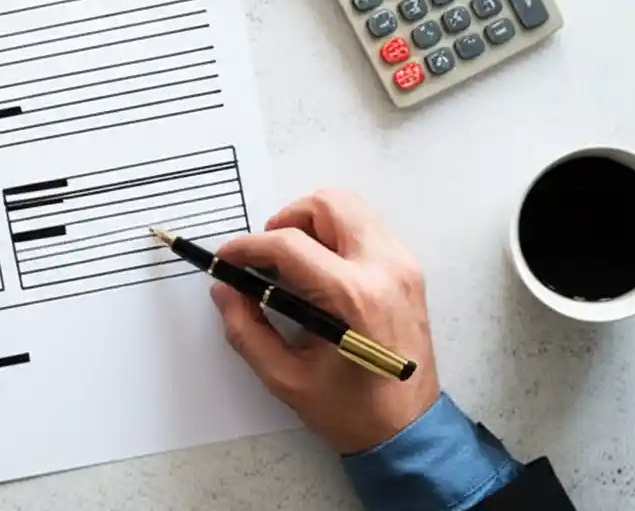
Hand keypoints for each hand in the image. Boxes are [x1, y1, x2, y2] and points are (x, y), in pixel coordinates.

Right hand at [212, 189, 440, 453]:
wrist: (409, 430)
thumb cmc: (351, 410)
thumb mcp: (285, 377)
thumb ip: (246, 329)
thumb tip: (225, 289)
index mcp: (354, 298)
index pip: (289, 244)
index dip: (248, 247)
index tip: (228, 258)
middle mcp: (384, 269)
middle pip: (328, 204)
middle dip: (286, 220)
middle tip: (267, 254)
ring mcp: (403, 265)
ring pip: (352, 207)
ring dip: (314, 222)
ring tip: (293, 258)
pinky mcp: (409, 270)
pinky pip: (368, 226)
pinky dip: (338, 233)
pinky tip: (321, 267)